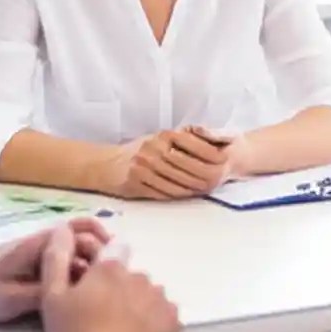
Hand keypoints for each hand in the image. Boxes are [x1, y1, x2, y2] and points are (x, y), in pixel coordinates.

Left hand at [0, 218, 109, 323]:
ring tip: (94, 283)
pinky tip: (75, 288)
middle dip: (98, 250)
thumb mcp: (11, 296)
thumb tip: (73, 289)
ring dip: (87, 261)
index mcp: (38, 243)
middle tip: (106, 275)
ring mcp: (35, 251)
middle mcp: (40, 242)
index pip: (78, 227)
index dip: (99, 237)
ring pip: (72, 248)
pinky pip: (61, 260)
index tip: (112, 258)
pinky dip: (75, 269)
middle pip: (80, 235)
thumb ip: (42, 291)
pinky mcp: (31, 263)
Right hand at [41, 224, 180, 331]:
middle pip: (130, 275)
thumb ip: (56, 259)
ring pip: (147, 294)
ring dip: (137, 304)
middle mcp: (139, 276)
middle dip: (119, 289)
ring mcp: (159, 298)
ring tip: (121, 328)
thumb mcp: (52, 299)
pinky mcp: (173, 319)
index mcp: (109, 268)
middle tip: (102, 316)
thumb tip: (62, 227)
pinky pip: (163, 313)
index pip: (115, 250)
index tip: (96, 286)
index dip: (106, 266)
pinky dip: (154, 321)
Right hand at [102, 130, 237, 199]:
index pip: (193, 144)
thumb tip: (212, 141)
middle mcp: (153, 149)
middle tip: (219, 180)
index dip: (211, 154)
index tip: (225, 161)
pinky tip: (187, 195)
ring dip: (193, 188)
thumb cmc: (139, 151)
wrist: (106, 164)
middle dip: (204, 175)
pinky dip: (177, 195)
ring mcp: (144, 167)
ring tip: (206, 190)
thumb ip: (182, 138)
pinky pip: (162, 192)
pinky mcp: (136, 183)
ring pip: (176, 181)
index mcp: (162, 136)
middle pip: (186, 166)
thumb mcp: (159, 138)